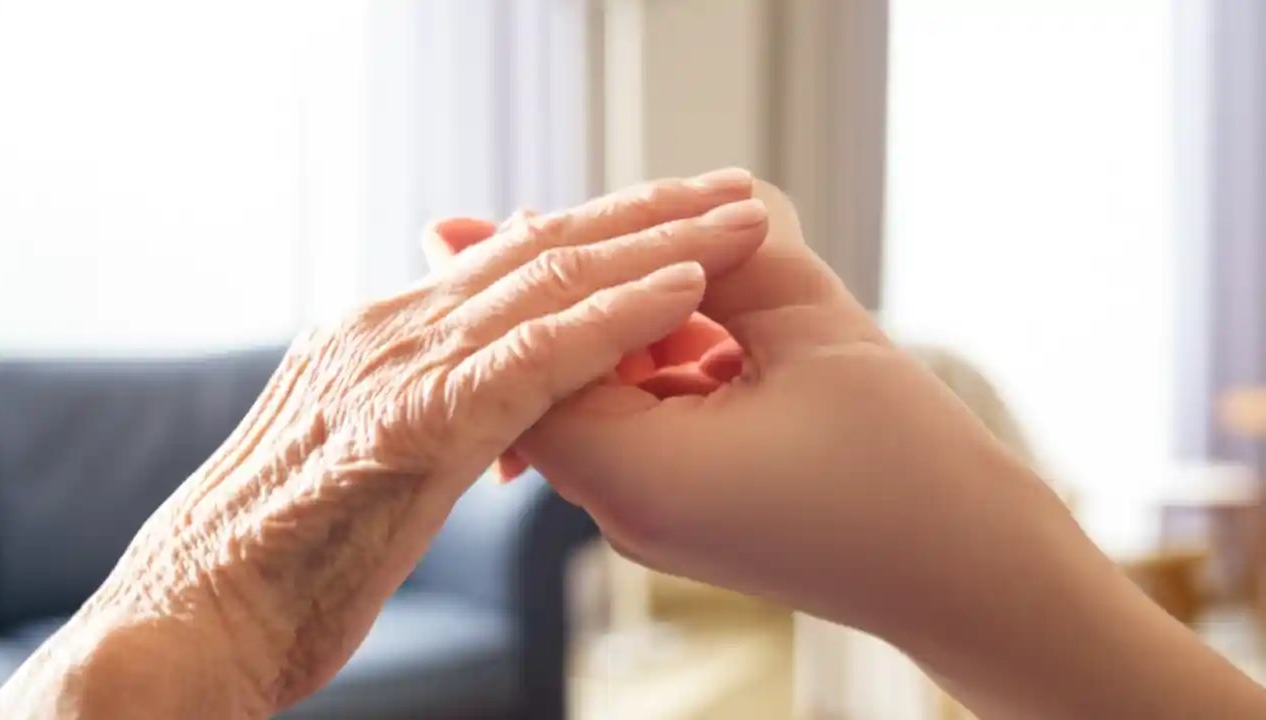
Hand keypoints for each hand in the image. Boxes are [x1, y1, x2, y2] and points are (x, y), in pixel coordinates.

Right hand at [0, 169, 768, 719]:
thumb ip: (420, 420)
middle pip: (542, 247)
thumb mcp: (362, 466)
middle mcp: (390, 329)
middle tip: (732, 189)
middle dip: (646, 216)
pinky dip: (618, 317)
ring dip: (656, 244)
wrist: (189, 622)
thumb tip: (479, 413)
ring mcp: (399, 367)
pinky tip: (686, 288)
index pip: (509, 262)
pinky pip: (538, 354)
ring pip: (550, 280)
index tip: (676, 223)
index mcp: (380, 337)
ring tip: (740, 215)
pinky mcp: (416, 421)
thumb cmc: (281, 566)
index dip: (601, 237)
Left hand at [428, 179, 986, 632]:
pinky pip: (642, 420)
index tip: (526, 219)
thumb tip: (678, 210)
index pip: (537, 361)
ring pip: (600, 396)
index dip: (540, 282)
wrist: (966, 567)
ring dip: (624, 325)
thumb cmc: (903, 459)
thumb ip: (727, 256)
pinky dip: (659, 363)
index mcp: (635, 472)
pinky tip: (707, 316)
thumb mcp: (808, 324)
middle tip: (540, 221)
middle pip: (554, 380)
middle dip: (573, 297)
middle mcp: (624, 508)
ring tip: (661, 264)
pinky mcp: (683, 509)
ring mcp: (651, 516)